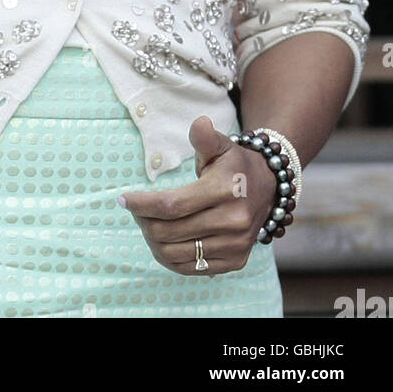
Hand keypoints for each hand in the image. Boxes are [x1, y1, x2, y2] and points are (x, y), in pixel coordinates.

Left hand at [118, 117, 278, 275]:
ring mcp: (235, 245)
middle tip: (135, 210)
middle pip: (169, 231)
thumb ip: (205, 137)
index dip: (142, 204)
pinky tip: (161, 241)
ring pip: (175, 253)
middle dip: (143, 221)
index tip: (123, 199)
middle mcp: (233, 222)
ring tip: (146, 223)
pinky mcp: (235, 262)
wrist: (269, 189)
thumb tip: (199, 123)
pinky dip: (168, 258)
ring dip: (152, 240)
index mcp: (226, 190)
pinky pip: (191, 268)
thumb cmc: (235, 164)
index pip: (172, 205)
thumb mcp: (221, 145)